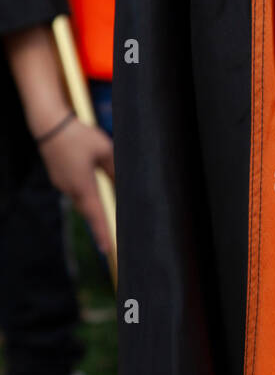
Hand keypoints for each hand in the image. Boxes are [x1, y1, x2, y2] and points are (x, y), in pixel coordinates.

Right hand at [39, 117, 114, 256]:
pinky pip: (75, 191)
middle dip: (100, 222)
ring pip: (82, 201)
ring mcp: (62, 184)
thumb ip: (115, 168)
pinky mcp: (58, 178)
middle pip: (89, 210)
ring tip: (106, 214)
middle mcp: (71, 188)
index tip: (108, 249)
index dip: (103, 232)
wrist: (50, 126)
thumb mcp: (105, 150)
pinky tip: (93, 189)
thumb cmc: (79, 135)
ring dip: (93, 206)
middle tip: (113, 236)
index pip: (96, 214)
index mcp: (84, 184)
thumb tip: (123, 183)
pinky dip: (86, 194)